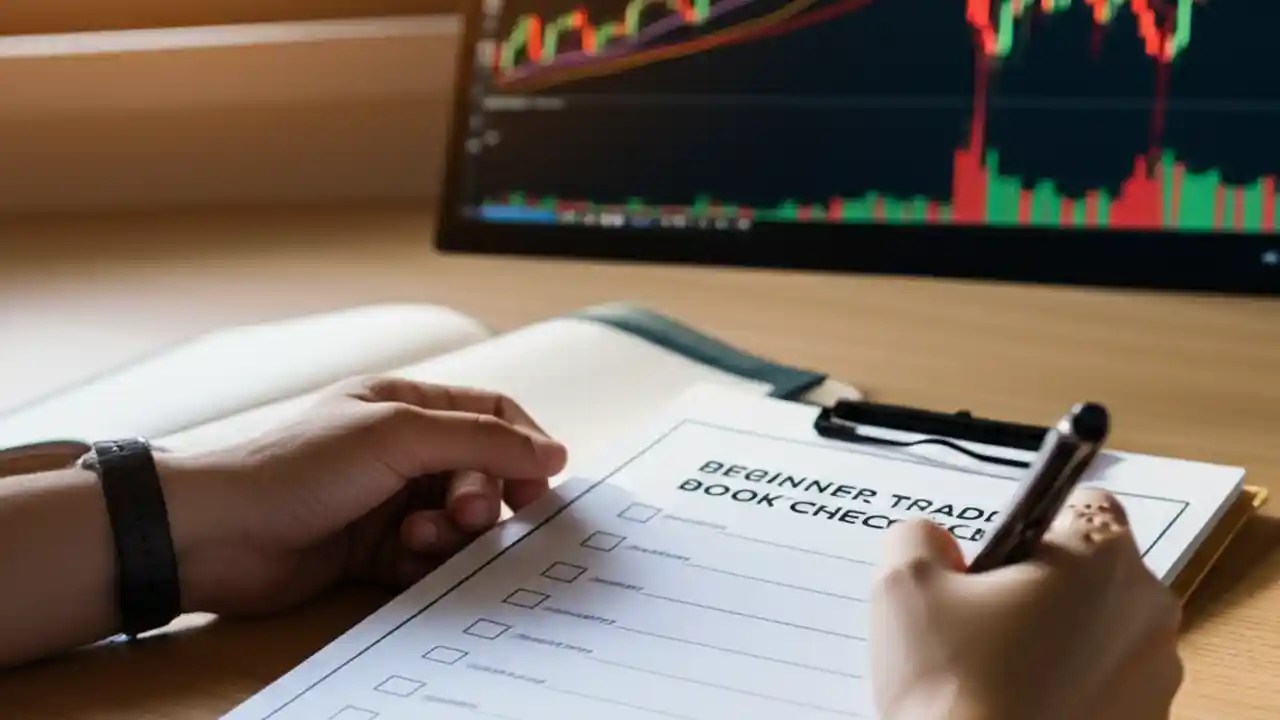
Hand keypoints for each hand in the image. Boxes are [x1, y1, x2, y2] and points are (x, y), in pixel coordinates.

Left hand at [157, 377, 567, 615]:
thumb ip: (481, 440)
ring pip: (457, 520)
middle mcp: (400, 449)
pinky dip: (426, 560)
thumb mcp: (398, 435)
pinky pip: (429, 556)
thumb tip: (553, 452)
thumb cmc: (296, 468)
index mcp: (405, 404)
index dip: (524, 443)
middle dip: (482, 496)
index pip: (491, 413)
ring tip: (418, 537)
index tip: (544, 478)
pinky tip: (401, 557)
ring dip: (451, 532)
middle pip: (480, 472)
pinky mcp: (374, 549)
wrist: (219, 536)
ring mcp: (388, 500)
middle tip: (465, 514)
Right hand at [869, 487, 1182, 719]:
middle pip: (1092, 571)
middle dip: (1040, 588)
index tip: (992, 563)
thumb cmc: (952, 686)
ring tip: (993, 673)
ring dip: (1057, 641)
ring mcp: (1156, 675)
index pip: (1083, 502)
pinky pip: (1106, 686)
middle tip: (979, 622)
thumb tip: (935, 543)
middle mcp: (1146, 608)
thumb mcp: (902, 586)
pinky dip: (1069, 690)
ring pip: (1099, 632)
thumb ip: (917, 537)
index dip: (1031, 526)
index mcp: (1100, 555)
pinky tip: (1018, 707)